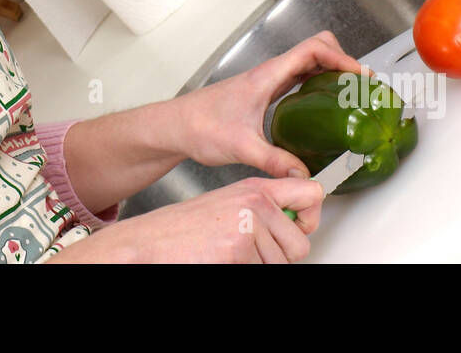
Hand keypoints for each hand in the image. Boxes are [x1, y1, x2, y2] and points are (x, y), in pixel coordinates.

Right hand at [47, 176, 325, 262]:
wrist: (148, 242)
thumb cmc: (183, 229)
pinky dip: (240, 272)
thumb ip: (262, 208)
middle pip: (300, 244)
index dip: (312, 216)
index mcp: (255, 188)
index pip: (311, 191)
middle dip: (279, 257)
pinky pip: (260, 273)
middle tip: (248, 252)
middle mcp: (256, 202)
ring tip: (228, 255)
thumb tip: (299, 224)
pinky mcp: (238, 251)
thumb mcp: (228, 205)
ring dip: (258, 267)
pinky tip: (220, 261)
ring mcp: (248, 226)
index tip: (303, 225)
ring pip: (281, 265)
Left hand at [169, 31, 372, 179]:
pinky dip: (317, 83)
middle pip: (315, 50)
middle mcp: (269, 74)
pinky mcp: (264, 94)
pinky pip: (298, 79)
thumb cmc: (199, 126)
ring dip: (331, 70)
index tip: (359, 75)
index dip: (340, 58)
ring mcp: (267, 82)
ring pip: (307, 63)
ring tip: (350, 92)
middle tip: (360, 84)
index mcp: (266, 76)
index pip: (312, 50)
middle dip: (342, 60)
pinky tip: (323, 105)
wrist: (176, 126)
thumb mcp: (241, 147)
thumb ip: (275, 162)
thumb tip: (304, 175)